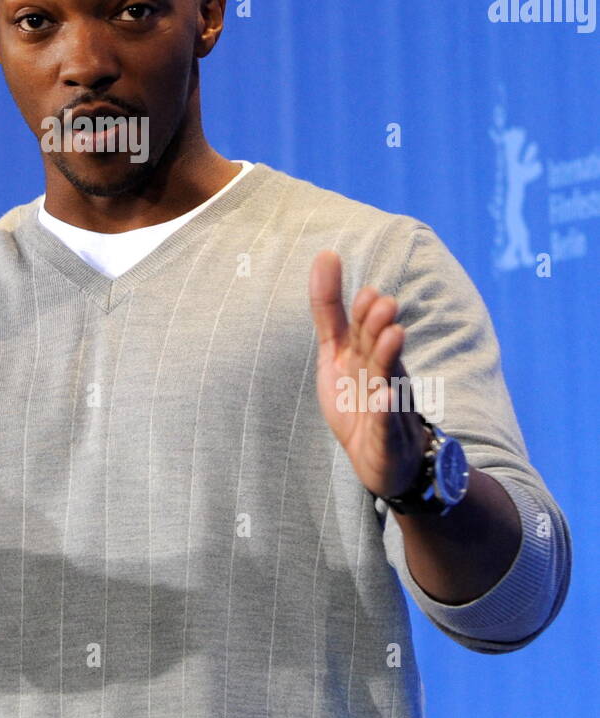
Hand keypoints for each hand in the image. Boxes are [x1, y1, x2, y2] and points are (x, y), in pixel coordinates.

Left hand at [308, 249, 427, 499]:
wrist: (388, 460)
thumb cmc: (359, 400)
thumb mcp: (335, 355)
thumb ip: (329, 314)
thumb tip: (325, 257)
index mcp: (360, 353)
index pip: (351, 322)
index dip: (343, 300)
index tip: (332, 260)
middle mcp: (377, 371)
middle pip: (374, 344)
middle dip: (375, 322)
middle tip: (379, 300)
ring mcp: (386, 403)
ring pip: (388, 376)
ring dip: (389, 355)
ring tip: (393, 333)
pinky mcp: (389, 435)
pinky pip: (388, 422)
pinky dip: (387, 410)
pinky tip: (386, 397)